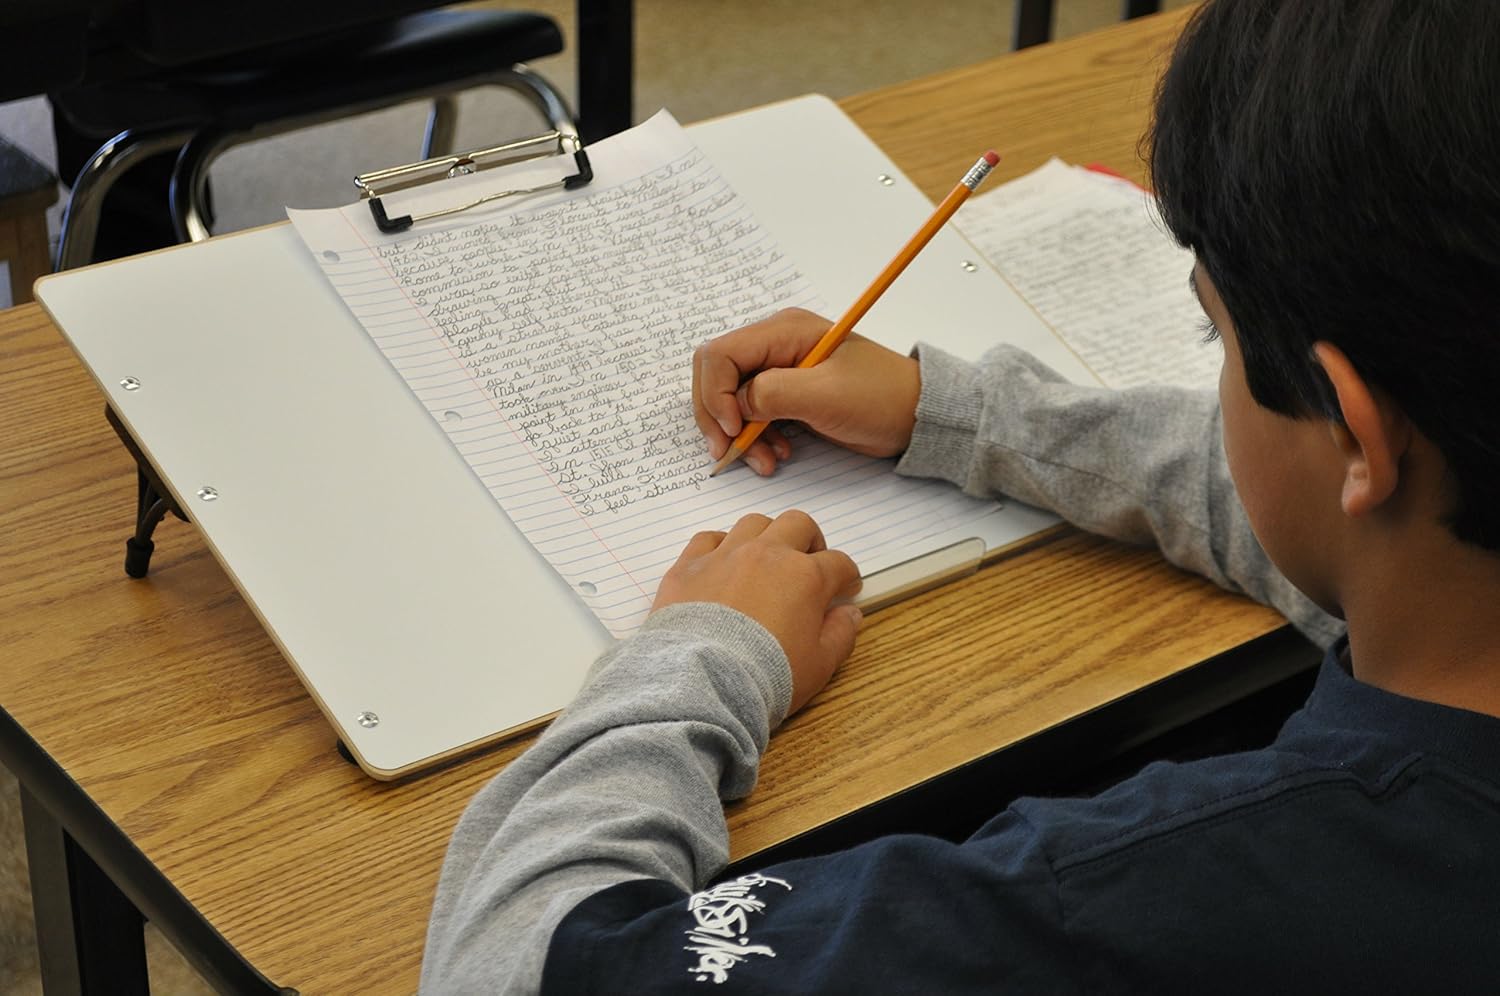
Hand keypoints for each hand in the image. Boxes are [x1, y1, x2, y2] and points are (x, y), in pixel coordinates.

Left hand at [653, 510, 863, 714]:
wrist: (703, 683)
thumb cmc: (766, 676)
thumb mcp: (818, 665)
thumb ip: (840, 634)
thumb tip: (849, 614)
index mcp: (804, 577)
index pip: (838, 563)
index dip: (847, 575)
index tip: (846, 588)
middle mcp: (766, 555)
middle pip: (797, 525)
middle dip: (810, 540)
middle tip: (809, 562)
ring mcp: (725, 556)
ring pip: (753, 524)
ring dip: (766, 536)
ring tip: (766, 559)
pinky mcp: (688, 567)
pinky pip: (707, 539)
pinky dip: (720, 546)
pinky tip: (723, 563)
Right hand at [692, 308, 921, 475]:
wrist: (916, 416)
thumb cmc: (881, 398)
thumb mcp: (827, 396)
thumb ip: (774, 394)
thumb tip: (737, 405)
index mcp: (784, 331)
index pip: (720, 354)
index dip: (716, 394)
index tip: (734, 431)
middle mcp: (775, 344)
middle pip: (716, 376)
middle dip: (718, 416)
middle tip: (729, 453)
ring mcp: (779, 369)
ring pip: (730, 400)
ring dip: (738, 434)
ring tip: (765, 462)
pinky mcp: (786, 394)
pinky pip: (750, 414)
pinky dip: (754, 438)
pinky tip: (776, 455)